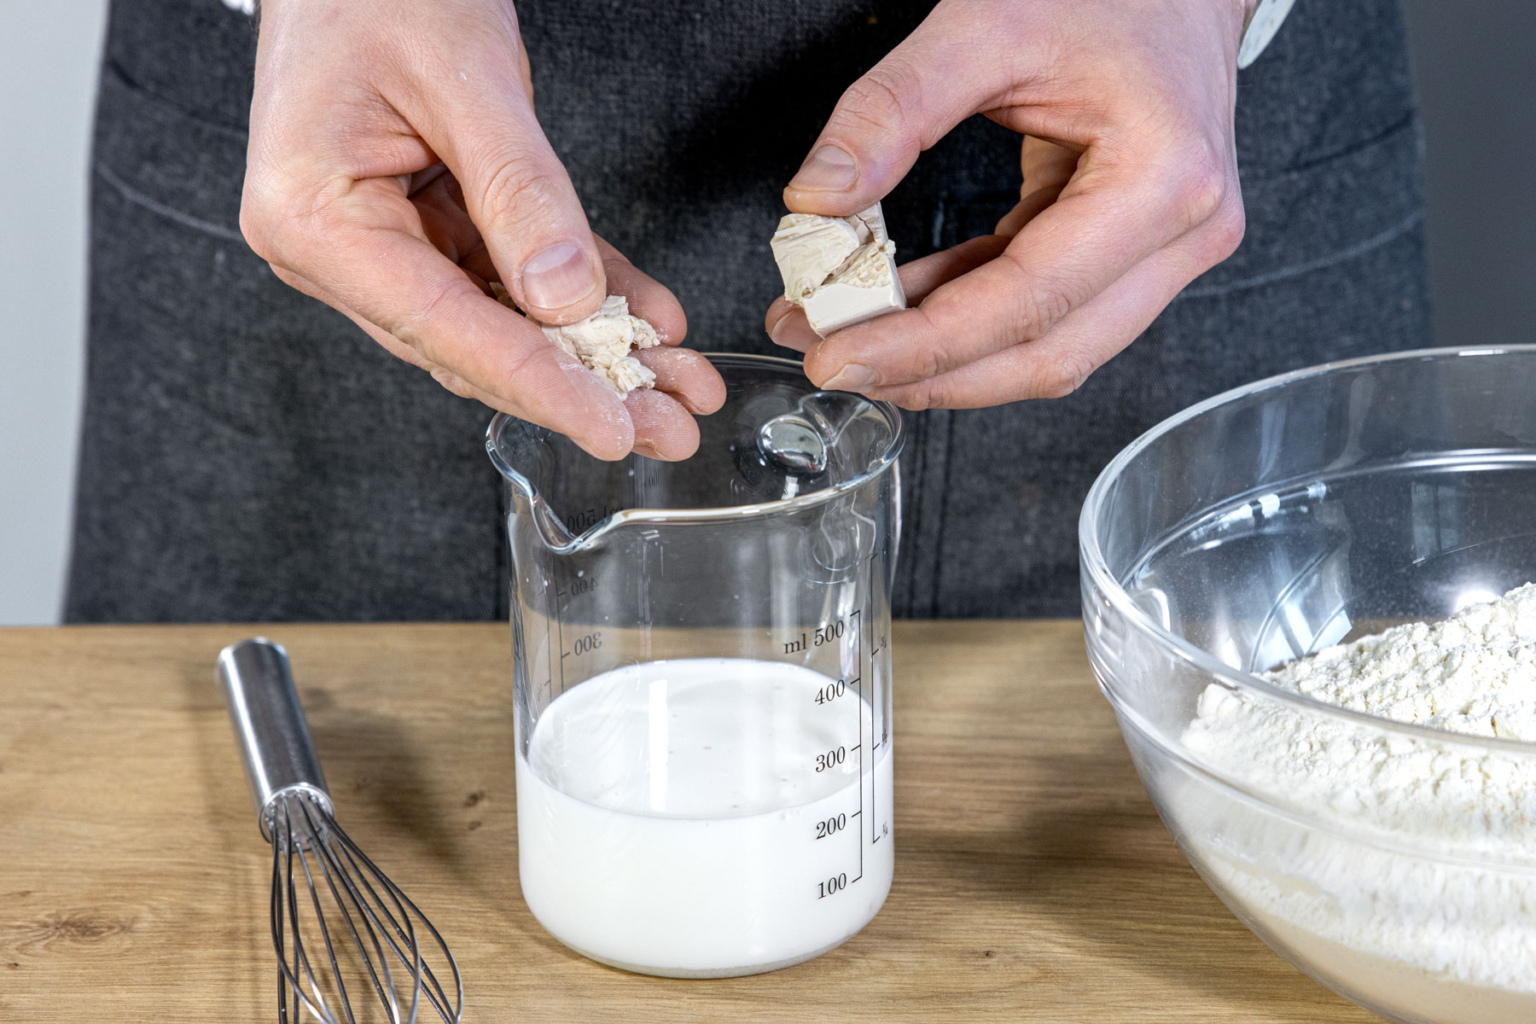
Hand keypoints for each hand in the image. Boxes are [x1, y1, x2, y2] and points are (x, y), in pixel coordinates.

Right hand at [241, 0, 724, 459]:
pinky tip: (646, 319)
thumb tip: (565, 297)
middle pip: (475, 346)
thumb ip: (518, 191)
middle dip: (582, 388)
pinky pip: (512, 276)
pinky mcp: (424, 227)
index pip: (445, 328)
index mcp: (315, 218)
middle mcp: (338, 249)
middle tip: (670, 426)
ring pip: (502, 324)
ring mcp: (380, 243)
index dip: (539, 384)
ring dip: (593, 356)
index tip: (610, 426)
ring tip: (677, 385)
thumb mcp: (463, 77)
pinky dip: (582, 297)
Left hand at [766, 0, 1250, 408]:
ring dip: (943, 359)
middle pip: (1044, 354)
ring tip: (849, 335)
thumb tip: (817, 198)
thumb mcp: (982, 27)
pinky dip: (966, 318)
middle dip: (928, 373)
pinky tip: (899, 309)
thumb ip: (892, 111)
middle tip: (829, 361)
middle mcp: (1183, 235)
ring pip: (1046, 350)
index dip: (924, 347)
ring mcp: (1167, 253)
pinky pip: (1043, 312)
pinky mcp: (1135, 255)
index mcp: (1164, 181)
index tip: (837, 357)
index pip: (1027, 302)